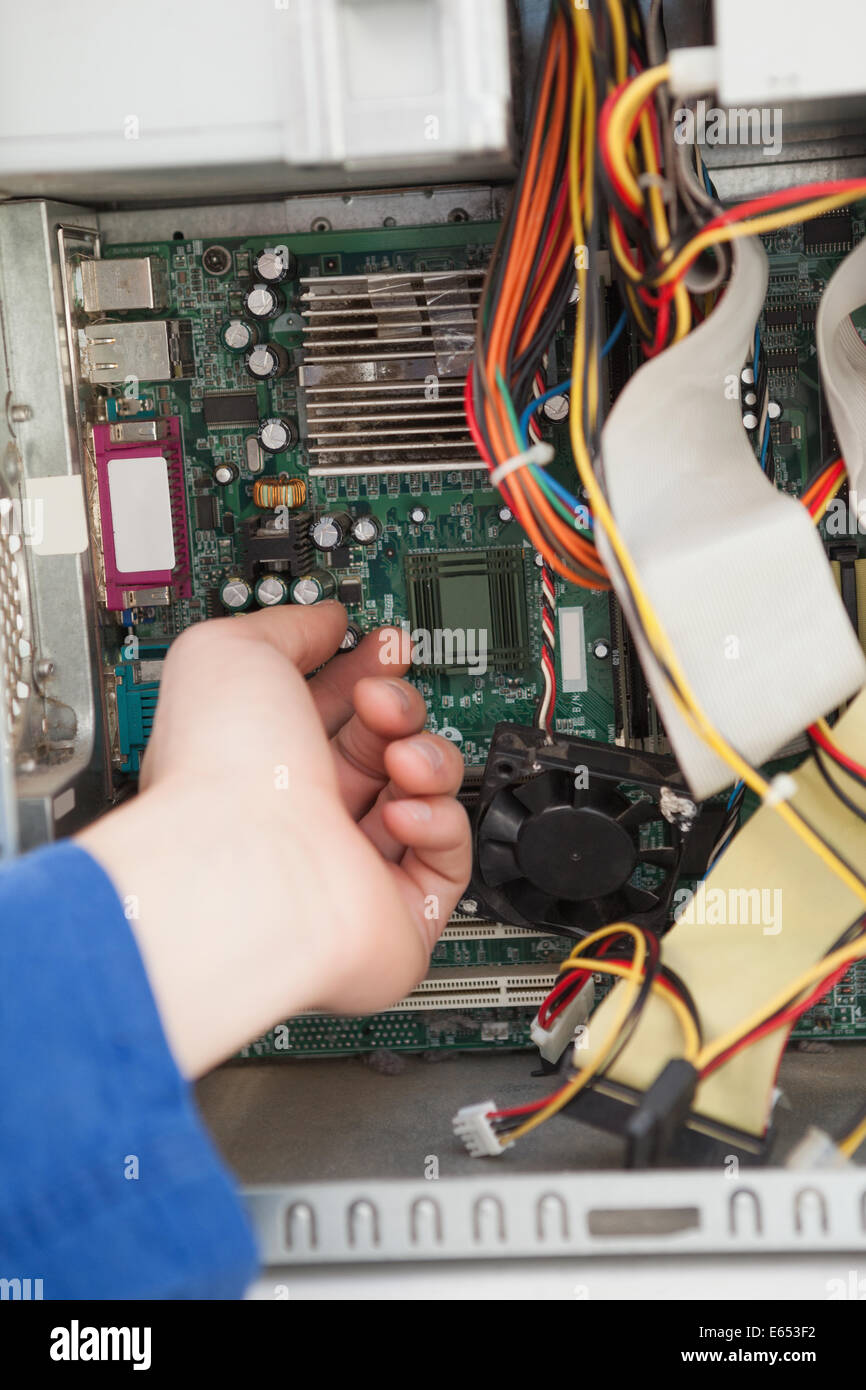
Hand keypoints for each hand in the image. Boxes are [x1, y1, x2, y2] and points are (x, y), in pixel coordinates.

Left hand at [76, 602, 470, 1076]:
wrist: (251, 869)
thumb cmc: (224, 772)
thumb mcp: (231, 651)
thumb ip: (287, 626)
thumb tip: (327, 620)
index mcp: (260, 758)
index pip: (329, 708)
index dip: (365, 670)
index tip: (387, 645)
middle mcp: (304, 813)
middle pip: (382, 744)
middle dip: (398, 707)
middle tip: (384, 701)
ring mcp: (353, 862)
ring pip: (425, 792)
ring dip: (426, 756)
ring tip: (400, 757)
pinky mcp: (402, 909)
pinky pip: (448, 854)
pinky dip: (438, 821)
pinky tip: (400, 813)